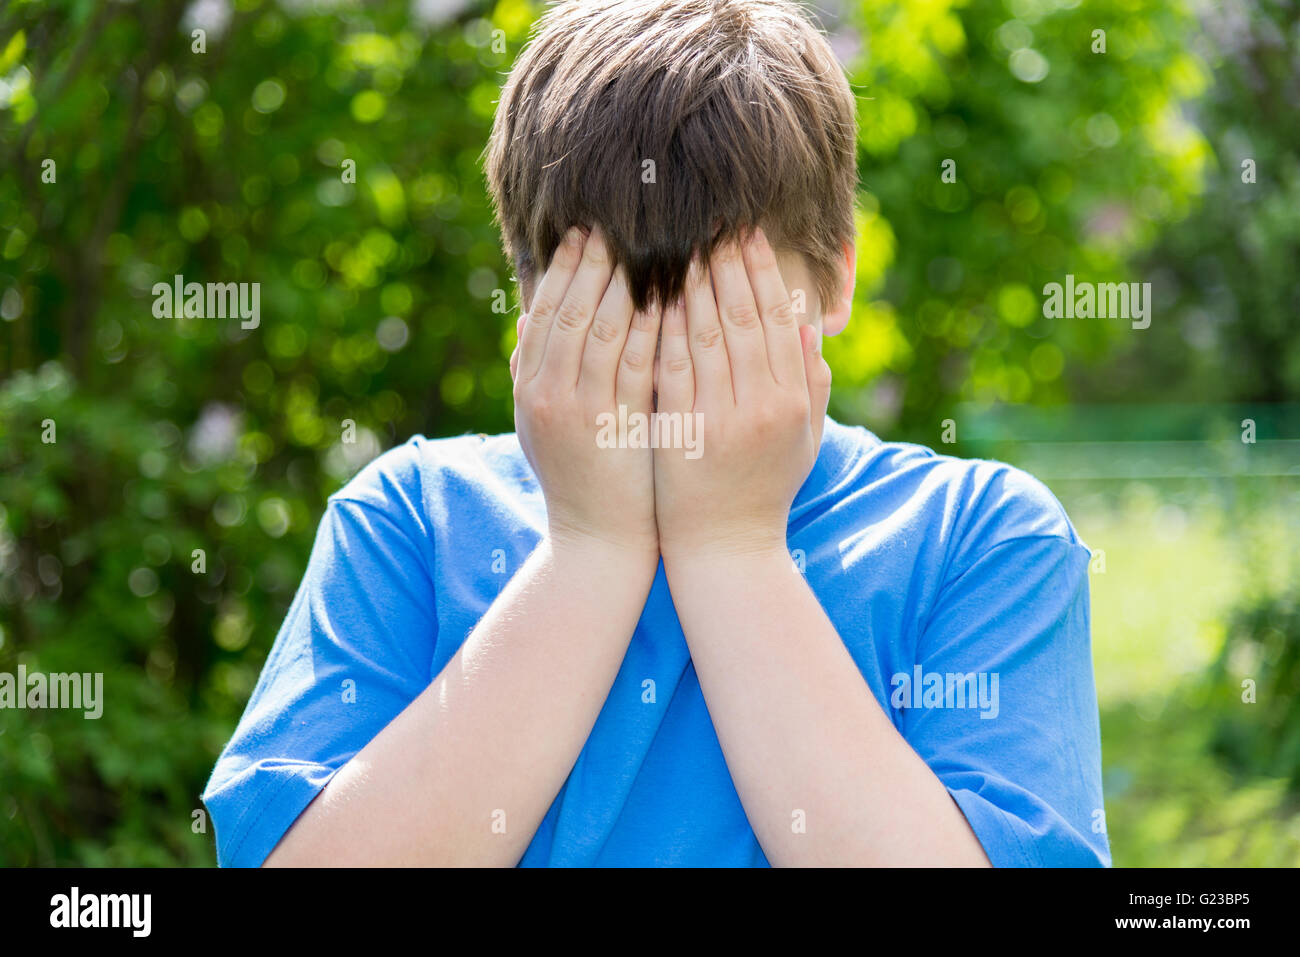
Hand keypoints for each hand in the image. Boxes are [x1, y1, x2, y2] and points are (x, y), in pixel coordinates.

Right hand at [511, 225, 660, 558]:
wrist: (598, 541)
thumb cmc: (576, 478)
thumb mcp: (541, 425)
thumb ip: (532, 373)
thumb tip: (525, 320)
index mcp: (531, 388)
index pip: (547, 311)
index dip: (565, 268)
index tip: (585, 231)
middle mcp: (550, 395)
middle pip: (572, 311)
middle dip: (595, 262)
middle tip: (617, 221)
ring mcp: (585, 411)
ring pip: (604, 331)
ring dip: (627, 282)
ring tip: (650, 244)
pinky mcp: (621, 428)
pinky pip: (637, 366)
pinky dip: (652, 329)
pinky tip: (669, 298)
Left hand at [653, 228, 831, 560]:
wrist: (726, 549)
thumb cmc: (765, 489)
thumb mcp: (804, 439)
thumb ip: (811, 382)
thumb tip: (810, 326)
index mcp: (794, 401)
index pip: (779, 320)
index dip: (762, 273)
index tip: (745, 235)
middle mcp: (763, 406)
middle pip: (744, 318)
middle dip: (726, 265)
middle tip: (710, 223)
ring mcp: (720, 421)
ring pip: (707, 336)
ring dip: (692, 285)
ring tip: (677, 245)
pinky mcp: (681, 434)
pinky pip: (671, 370)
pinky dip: (664, 330)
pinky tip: (652, 297)